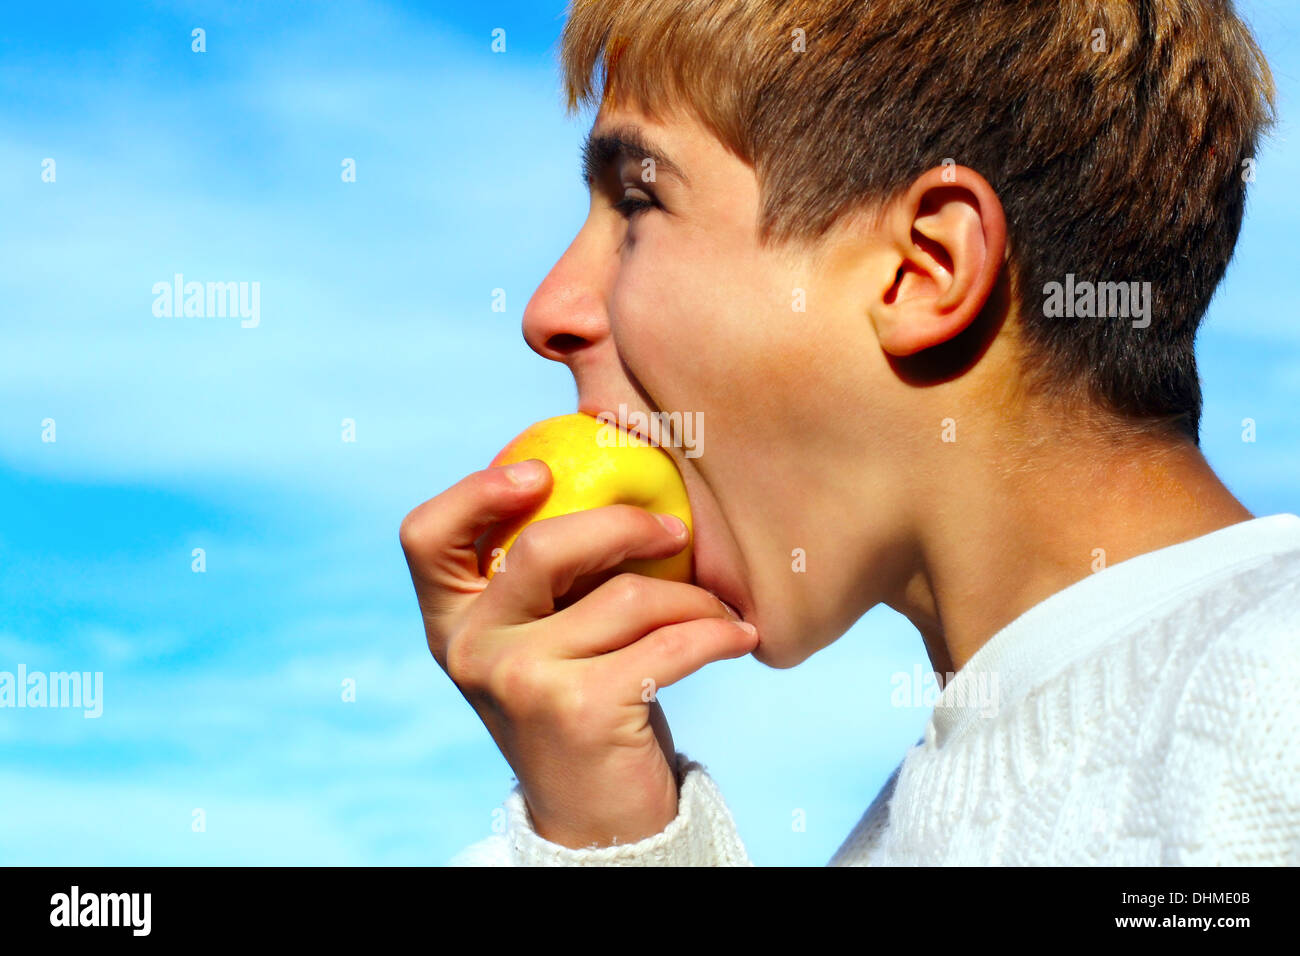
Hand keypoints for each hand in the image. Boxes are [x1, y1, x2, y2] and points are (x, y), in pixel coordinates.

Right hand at [399, 460, 756, 847]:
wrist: (597, 820)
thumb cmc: (580, 705)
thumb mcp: (542, 639)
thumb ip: (546, 576)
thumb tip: (617, 478)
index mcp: (454, 621)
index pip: (426, 538)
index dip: (474, 492)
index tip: (538, 473)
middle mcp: (472, 650)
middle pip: (542, 548)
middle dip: (623, 526)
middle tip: (674, 530)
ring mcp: (520, 681)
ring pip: (627, 596)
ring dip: (691, 597)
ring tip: (717, 609)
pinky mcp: (579, 711)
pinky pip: (669, 644)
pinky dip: (715, 635)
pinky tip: (738, 637)